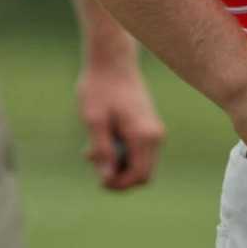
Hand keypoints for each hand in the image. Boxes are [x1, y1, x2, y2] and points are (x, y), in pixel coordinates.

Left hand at [74, 58, 165, 190]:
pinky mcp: (148, 127)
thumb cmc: (100, 88)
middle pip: (142, 174)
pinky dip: (120, 154)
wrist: (112, 63)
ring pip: (139, 164)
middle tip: (93, 163)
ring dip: (117, 164)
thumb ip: (102, 149)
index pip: (140, 176)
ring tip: (91, 150)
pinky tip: (101, 139)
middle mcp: (155, 136)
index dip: (119, 185)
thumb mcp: (93, 120)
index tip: (98, 180)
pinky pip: (138, 152)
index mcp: (144, 136)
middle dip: (118, 176)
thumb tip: (106, 177)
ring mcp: (154, 131)